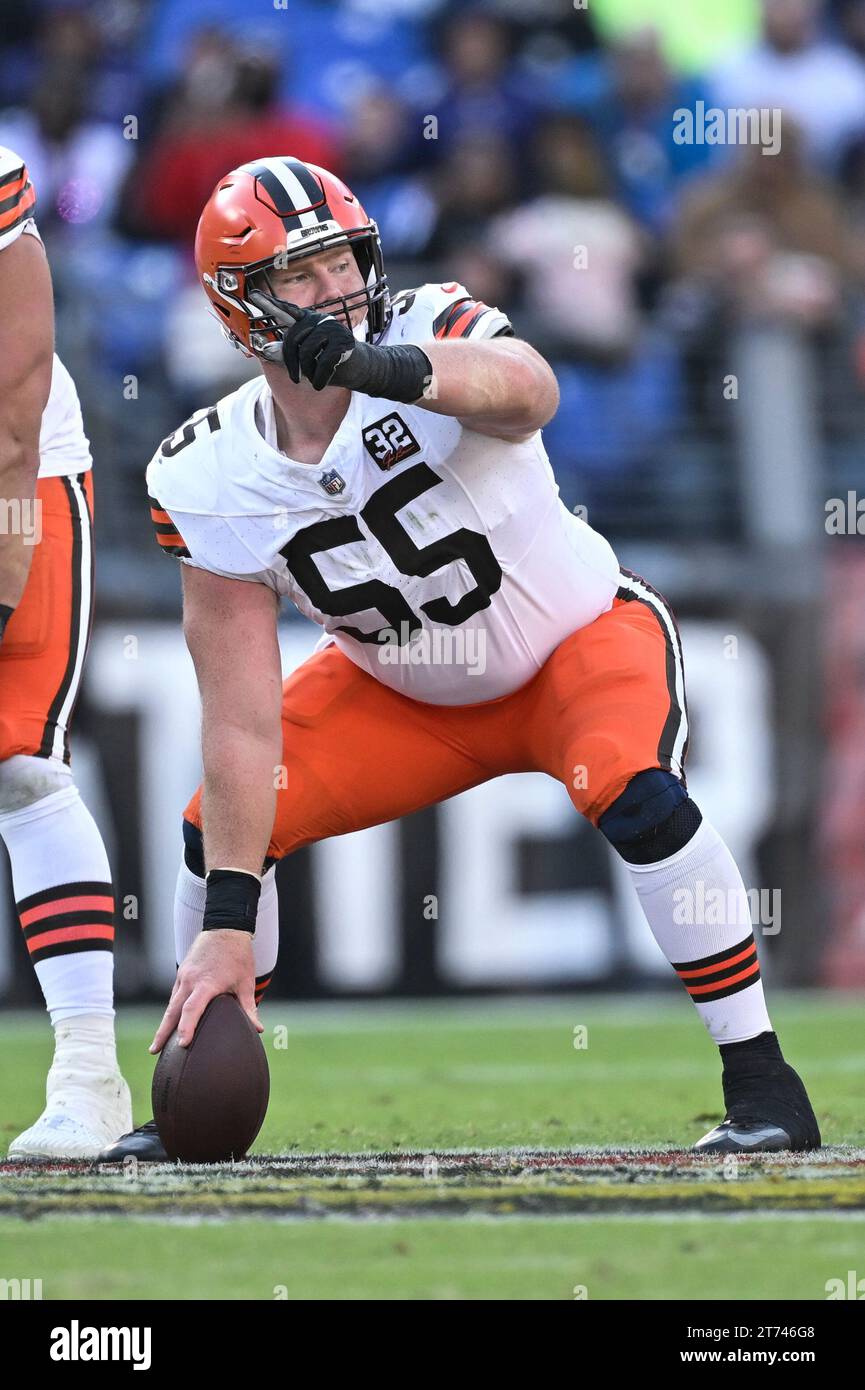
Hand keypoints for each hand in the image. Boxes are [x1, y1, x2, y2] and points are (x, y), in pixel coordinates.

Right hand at [150, 929, 260, 1052]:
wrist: (226, 928)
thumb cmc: (238, 956)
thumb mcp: (246, 982)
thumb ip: (249, 1007)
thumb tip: (259, 1029)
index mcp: (207, 983)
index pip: (192, 1009)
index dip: (186, 1027)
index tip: (182, 1044)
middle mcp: (191, 980)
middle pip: (173, 1010)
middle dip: (162, 1032)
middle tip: (154, 1051)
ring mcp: (184, 975)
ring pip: (171, 1003)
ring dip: (165, 1022)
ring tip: (159, 1043)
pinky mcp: (182, 972)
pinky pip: (174, 994)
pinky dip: (172, 1009)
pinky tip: (170, 1022)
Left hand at [249, 289, 355, 388]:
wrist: (362, 368)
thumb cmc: (330, 363)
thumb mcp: (305, 359)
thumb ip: (286, 353)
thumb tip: (266, 349)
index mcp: (307, 321)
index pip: (286, 311)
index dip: (270, 304)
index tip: (253, 295)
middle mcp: (319, 320)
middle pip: (292, 340)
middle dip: (291, 363)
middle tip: (295, 378)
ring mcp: (332, 329)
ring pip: (306, 352)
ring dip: (307, 372)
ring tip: (313, 379)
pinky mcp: (343, 342)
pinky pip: (323, 363)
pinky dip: (319, 378)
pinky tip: (320, 384)